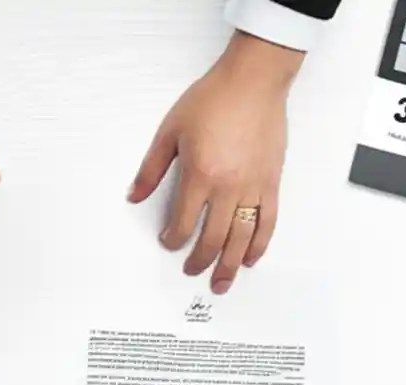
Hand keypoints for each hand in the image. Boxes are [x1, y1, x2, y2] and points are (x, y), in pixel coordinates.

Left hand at [128, 32, 304, 294]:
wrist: (253, 81)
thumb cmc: (214, 99)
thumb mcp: (170, 131)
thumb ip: (151, 169)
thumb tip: (134, 196)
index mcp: (200, 174)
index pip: (183, 222)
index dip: (173, 239)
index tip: (168, 242)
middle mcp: (229, 186)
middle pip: (213, 238)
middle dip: (200, 260)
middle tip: (192, 270)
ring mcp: (253, 186)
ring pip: (242, 237)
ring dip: (230, 264)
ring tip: (222, 282)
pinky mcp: (272, 182)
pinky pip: (267, 221)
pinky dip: (259, 244)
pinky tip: (251, 257)